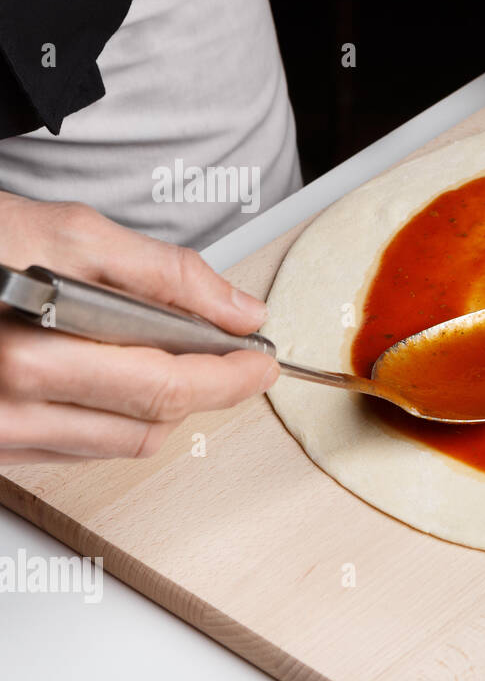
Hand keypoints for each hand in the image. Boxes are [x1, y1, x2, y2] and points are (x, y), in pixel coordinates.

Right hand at [0, 193, 278, 463]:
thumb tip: (240, 312)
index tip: (262, 362)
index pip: (167, 387)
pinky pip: (80, 448)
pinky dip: (116, 416)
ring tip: (167, 357)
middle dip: (206, 390)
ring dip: (161, 406)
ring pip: (122, 443)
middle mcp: (11, 409)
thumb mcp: (70, 232)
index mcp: (31, 356)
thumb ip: (166, 274)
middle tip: (236, 360)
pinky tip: (115, 377)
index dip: (229, 377)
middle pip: (152, 421)